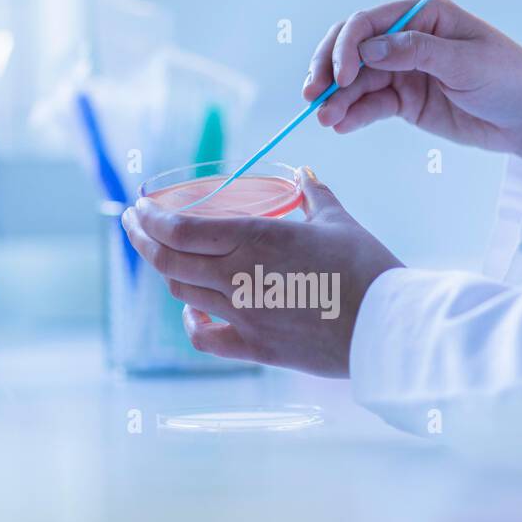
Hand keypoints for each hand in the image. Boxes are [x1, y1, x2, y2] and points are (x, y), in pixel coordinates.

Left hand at [121, 168, 402, 377]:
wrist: (387, 326)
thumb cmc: (367, 268)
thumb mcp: (337, 221)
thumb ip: (314, 195)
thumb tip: (307, 174)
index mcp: (254, 238)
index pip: (179, 229)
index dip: (150, 219)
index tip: (139, 208)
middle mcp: (238, 276)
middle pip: (168, 261)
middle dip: (143, 239)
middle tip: (134, 224)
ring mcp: (243, 315)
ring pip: (183, 293)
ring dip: (169, 274)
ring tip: (167, 258)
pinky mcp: (255, 347)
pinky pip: (204, 337)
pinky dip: (192, 322)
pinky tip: (194, 312)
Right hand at [303, 0, 521, 164]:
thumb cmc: (507, 78)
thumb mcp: (465, 61)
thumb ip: (416, 52)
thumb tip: (369, 49)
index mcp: (424, 15)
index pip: (370, 22)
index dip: (347, 47)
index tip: (341, 77)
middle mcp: (408, 39)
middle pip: (353, 49)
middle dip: (329, 70)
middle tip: (312, 96)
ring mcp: (404, 71)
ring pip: (357, 81)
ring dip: (337, 98)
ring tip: (324, 119)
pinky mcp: (405, 101)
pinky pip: (371, 105)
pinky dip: (353, 115)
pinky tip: (339, 126)